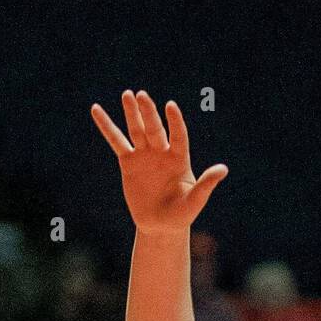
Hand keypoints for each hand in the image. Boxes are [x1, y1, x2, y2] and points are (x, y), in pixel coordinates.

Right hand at [92, 89, 227, 234]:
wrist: (160, 226)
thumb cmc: (180, 215)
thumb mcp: (194, 202)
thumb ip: (206, 185)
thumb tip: (223, 169)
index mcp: (179, 158)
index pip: (178, 135)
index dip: (175, 122)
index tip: (170, 107)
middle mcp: (162, 151)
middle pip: (154, 129)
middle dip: (148, 113)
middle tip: (141, 96)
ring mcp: (144, 155)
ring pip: (137, 130)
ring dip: (132, 113)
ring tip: (127, 95)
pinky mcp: (128, 162)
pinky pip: (116, 141)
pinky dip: (107, 126)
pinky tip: (97, 110)